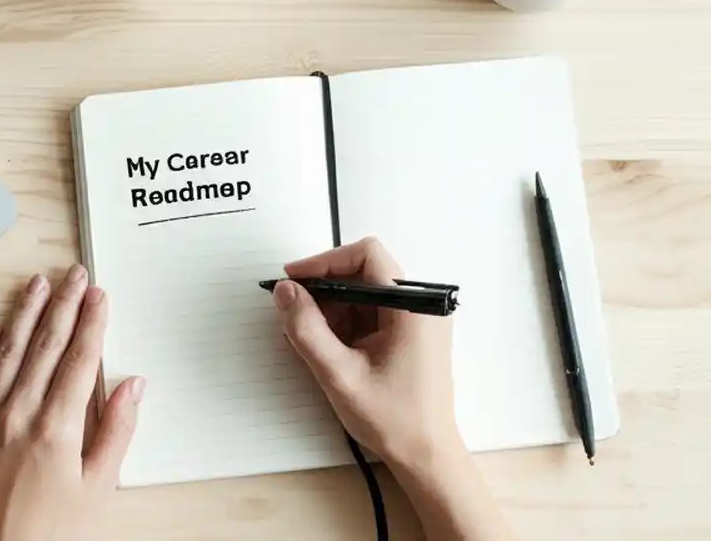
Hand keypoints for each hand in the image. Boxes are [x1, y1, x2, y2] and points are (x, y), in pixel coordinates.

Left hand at [0, 266, 145, 540]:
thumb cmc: (47, 535)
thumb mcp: (98, 490)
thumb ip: (116, 433)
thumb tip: (133, 386)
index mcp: (55, 428)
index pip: (79, 359)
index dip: (92, 323)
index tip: (100, 296)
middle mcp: (17, 413)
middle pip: (45, 345)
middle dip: (64, 305)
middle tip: (76, 275)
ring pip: (7, 350)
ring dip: (25, 313)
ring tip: (39, 284)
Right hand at [271, 237, 459, 464]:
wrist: (426, 456)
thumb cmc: (392, 420)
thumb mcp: (339, 374)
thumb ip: (307, 329)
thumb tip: (284, 291)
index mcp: (412, 308)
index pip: (366, 255)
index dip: (325, 261)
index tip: (294, 279)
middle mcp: (420, 306)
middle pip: (362, 273)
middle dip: (324, 291)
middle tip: (294, 314)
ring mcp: (416, 321)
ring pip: (362, 294)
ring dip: (331, 311)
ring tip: (309, 341)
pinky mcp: (409, 335)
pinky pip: (370, 313)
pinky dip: (344, 325)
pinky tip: (327, 349)